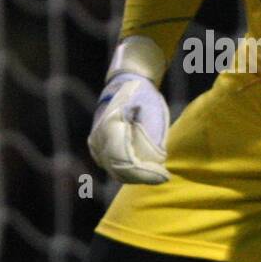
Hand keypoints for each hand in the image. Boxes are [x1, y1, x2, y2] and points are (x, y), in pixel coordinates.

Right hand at [88, 37, 169, 184]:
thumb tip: (156, 160)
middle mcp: (98, 139)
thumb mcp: (151, 110)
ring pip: (116, 172)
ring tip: (157, 172)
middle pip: (120, 171)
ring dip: (137, 176)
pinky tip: (146, 169)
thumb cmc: (141, 96)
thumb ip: (151, 136)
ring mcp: (96, 146)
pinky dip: (130, 173)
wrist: (124, 85)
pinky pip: (113, 168)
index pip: (126, 162)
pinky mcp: (98, 150)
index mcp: (110, 128)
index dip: (146, 173)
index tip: (165, 175)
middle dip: (143, 177)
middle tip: (164, 175)